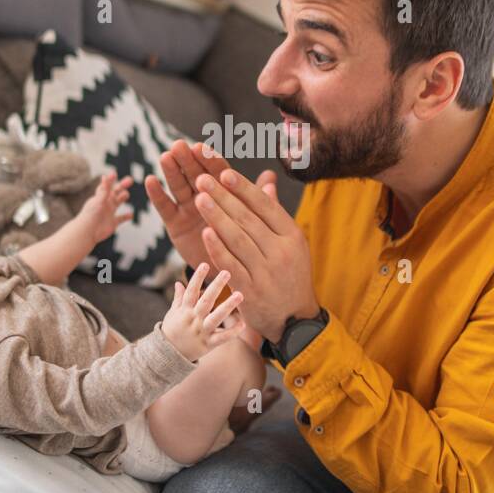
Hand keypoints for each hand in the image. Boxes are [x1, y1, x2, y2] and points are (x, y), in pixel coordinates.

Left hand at [79, 172, 132, 243]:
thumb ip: (103, 190)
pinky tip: (131, 214)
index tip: (115, 173)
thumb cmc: (90, 216)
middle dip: (122, 185)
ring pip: (118, 203)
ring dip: (122, 198)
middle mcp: (105, 204)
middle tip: (130, 180)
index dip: (110, 179)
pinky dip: (126, 216)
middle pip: (115, 192)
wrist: (87, 232)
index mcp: (101, 197)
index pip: (107, 186)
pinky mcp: (113, 223)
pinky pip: (121, 218)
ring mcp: (109, 213)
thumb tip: (105, 176)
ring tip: (125, 195)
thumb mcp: (98, 201)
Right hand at [145, 140, 278, 268]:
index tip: (202, 147)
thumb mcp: (254, 220)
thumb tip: (272, 176)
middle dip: (187, 160)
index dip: (209, 160)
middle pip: (195, 174)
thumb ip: (259, 199)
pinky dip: (157, 194)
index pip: (217, 172)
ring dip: (171, 171)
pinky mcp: (175, 224)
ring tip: (165, 157)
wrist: (232, 270)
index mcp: (224, 191)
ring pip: (179, 186)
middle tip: (179, 146)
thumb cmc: (244, 240)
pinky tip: (150, 181)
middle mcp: (204, 196)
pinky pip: (165, 208)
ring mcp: (188, 209)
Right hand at [162, 262, 244, 361]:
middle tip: (227, 272)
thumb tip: (179, 282)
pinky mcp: (208, 344)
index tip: (205, 264)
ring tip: (240, 294)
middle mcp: (194, 319)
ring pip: (216, 318)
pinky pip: (222, 338)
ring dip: (228, 306)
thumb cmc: (172, 331)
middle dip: (216, 286)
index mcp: (184, 310)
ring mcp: (202, 331)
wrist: (168, 355)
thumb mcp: (172, 313)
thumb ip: (178, 298)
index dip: (197, 277)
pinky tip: (243, 323)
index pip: (191, 290)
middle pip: (206, 301)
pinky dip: (233, 332)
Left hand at [192, 167, 317, 343]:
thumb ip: (275, 214)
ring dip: (216, 217)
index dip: (243, 189)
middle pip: (248, 219)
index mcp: (292, 236)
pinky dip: (217, 248)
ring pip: (237, 239)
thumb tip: (267, 181)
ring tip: (199, 198)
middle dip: (223, 197)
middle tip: (202, 180)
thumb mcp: (292, 244)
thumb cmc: (290, 274)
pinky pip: (231, 265)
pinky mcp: (250, 290)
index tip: (224, 172)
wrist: (294, 320)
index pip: (266, 207)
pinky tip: (204, 232)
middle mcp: (281, 252)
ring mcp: (265, 272)